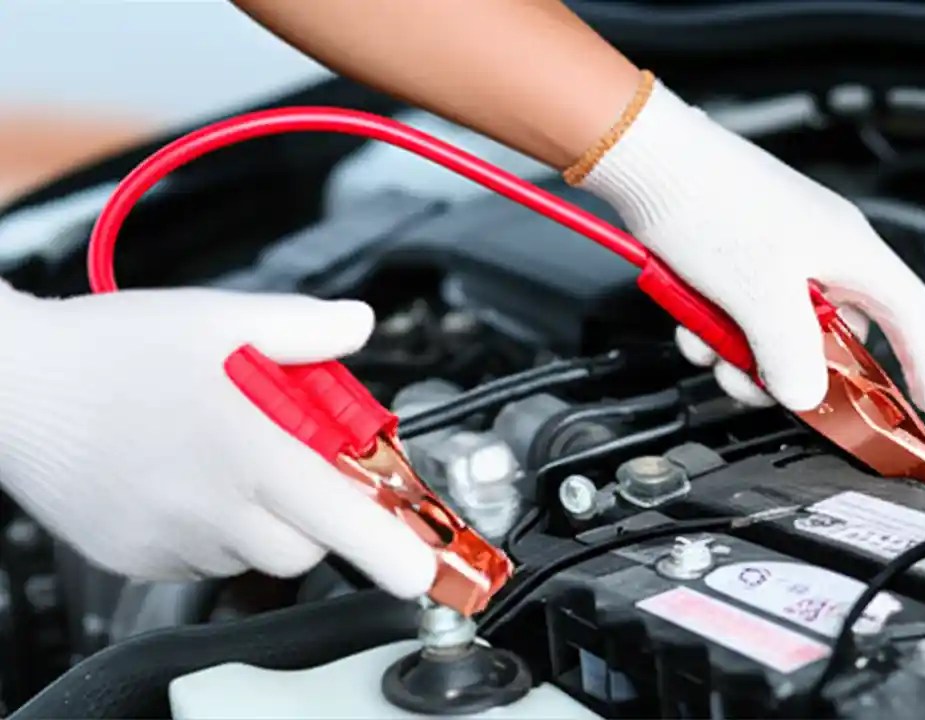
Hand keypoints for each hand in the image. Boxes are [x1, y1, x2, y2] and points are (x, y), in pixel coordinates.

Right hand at [0, 286, 435, 597]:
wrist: (13, 384)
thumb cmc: (112, 349)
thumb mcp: (222, 317)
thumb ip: (303, 327)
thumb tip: (357, 325)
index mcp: (248, 447)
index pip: (343, 518)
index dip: (393, 552)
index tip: (423, 571)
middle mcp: (213, 505)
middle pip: (308, 547)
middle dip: (321, 515)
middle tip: (299, 464)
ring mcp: (172, 540)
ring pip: (253, 556)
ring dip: (265, 521)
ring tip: (229, 461)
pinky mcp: (137, 559)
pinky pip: (202, 562)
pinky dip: (213, 531)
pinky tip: (187, 481)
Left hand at [579, 78, 924, 413]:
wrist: (647, 160)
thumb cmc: (710, 199)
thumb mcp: (759, 296)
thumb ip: (791, 355)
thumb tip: (806, 395)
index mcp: (848, 250)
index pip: (909, 312)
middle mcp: (819, 250)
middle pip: (831, 335)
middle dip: (794, 369)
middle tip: (765, 384)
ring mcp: (776, 253)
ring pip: (777, 331)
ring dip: (744, 354)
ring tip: (713, 349)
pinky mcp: (735, 256)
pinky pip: (740, 313)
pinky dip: (717, 330)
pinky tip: (692, 325)